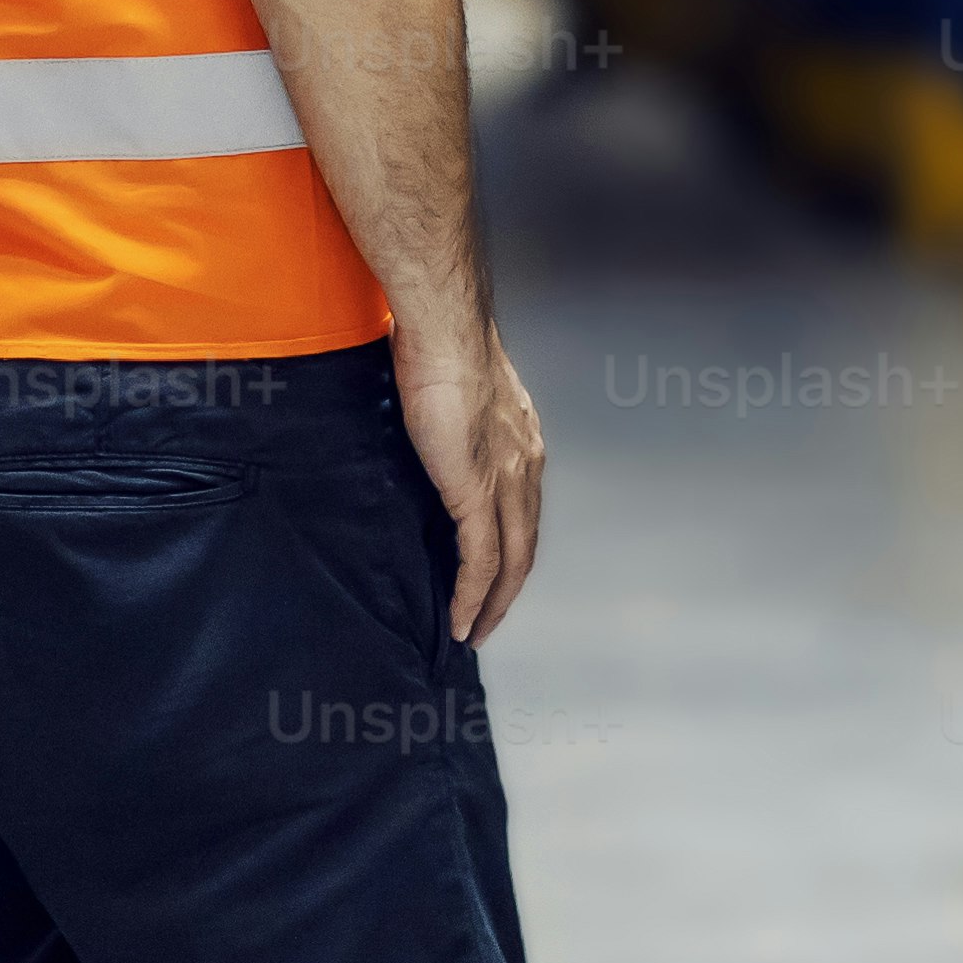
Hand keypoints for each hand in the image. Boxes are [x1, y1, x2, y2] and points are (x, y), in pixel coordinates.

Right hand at [402, 326, 545, 646]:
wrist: (445, 331)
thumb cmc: (442, 345)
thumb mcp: (458, 390)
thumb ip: (457, 419)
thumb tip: (437, 431)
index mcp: (522, 440)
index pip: (524, 510)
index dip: (512, 549)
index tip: (494, 576)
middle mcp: (526, 466)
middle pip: (525, 547)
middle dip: (507, 592)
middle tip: (485, 622)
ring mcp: (505, 482)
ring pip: (509, 563)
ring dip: (491, 604)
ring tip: (469, 631)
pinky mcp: (476, 493)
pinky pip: (480, 560)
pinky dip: (471, 594)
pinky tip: (459, 617)